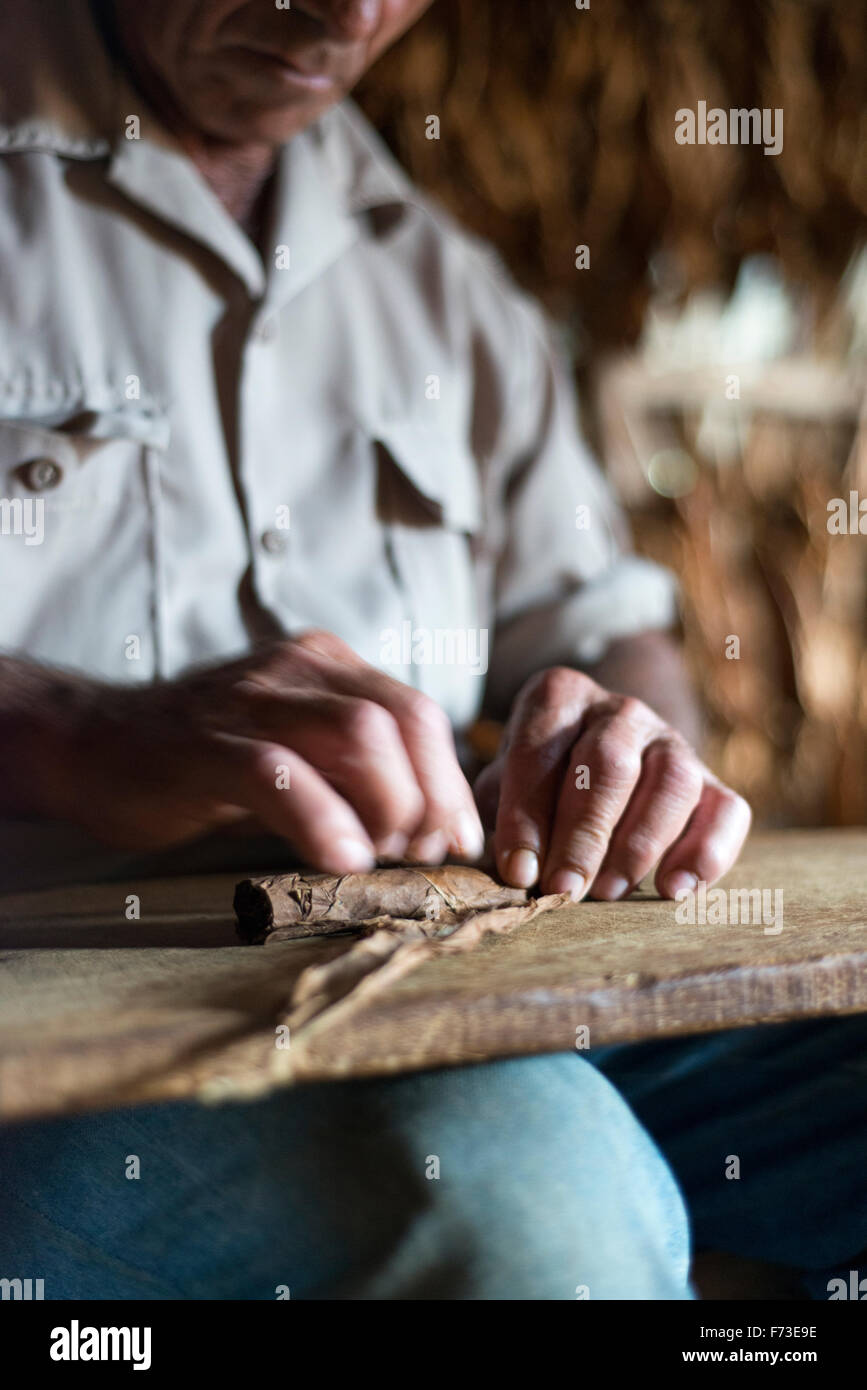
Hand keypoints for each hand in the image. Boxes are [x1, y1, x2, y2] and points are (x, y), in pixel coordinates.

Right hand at [19, 632, 483, 872]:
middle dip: (429, 796)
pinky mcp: (204, 745)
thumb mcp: (292, 752)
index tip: (455, 841)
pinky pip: (280, 773)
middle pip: (402, 720)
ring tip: (379, 855)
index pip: (419, 713)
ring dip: (388, 805)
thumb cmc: (201, 763)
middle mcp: (297, 669)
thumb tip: (432, 829)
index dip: (450, 782)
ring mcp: (249, 701)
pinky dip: (323, 819)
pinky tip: (341, 859)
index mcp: (326, 667)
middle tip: (419, 854)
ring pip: (358, 735)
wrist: (88, 744)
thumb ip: (354, 773)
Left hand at [474, 667, 750, 899]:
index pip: (540, 750)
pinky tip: (676, 889)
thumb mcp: (502, 783)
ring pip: (673, 781)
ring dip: (640, 843)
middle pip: (609, 763)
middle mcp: (619, 711)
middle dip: (583, 833)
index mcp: (558, 697)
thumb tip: (480, 857)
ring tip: (608, 892)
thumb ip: (491, 812)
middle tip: (562, 889)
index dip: (526, 813)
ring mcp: (672, 741)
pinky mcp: (712, 781)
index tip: (517, 871)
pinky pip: (727, 809)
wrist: (594, 762)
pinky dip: (708, 852)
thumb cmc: (534, 784)